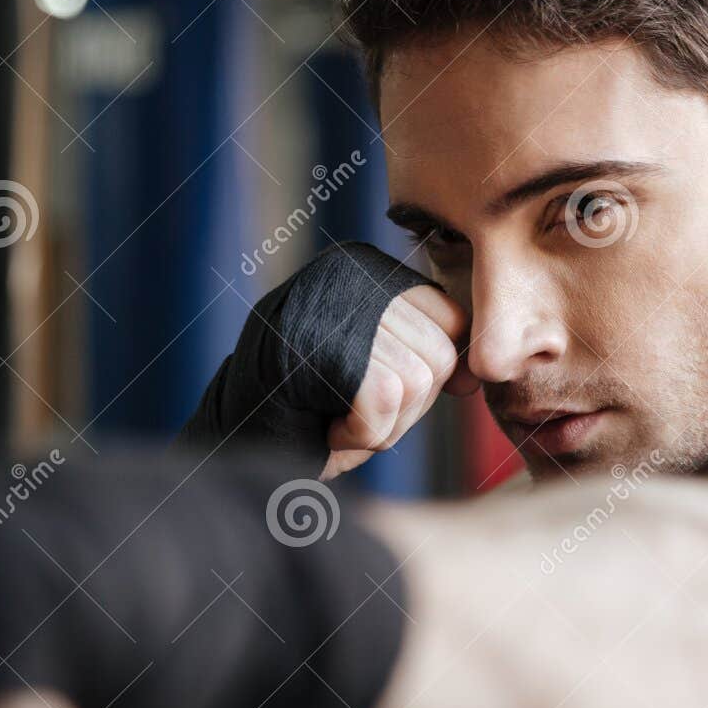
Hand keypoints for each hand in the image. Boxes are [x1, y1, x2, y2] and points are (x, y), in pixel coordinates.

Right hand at [321, 283, 478, 480]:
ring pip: (417, 383)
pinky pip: (384, 404)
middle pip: (439, 356)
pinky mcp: (322, 347)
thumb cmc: (310, 408)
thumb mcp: (377, 367)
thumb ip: (425, 352)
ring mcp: (333, 306)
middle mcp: (350, 271)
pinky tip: (326, 429)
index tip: (376, 395)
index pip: (449, 321)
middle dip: (406, 408)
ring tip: (334, 417)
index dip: (426, 378)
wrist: (231, 442)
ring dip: (381, 425)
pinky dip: (361, 436)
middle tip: (350, 412)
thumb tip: (476, 373)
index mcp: (366, 266)